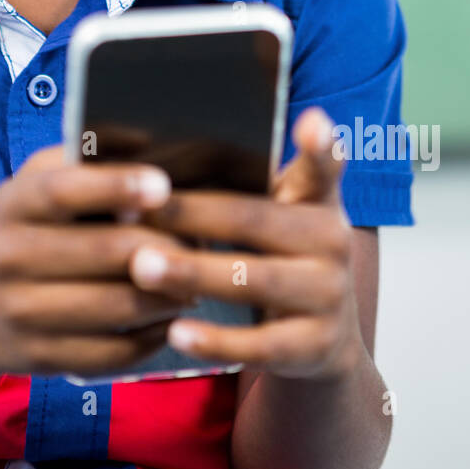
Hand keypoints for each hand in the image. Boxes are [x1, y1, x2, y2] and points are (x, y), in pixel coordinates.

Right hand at [0, 145, 192, 380]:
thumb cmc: (15, 233)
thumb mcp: (29, 188)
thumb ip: (81, 162)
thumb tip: (148, 141)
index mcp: (12, 204)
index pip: (64, 190)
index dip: (116, 186)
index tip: (163, 184)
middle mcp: (9, 257)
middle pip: (105, 252)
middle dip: (165, 247)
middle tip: (202, 242)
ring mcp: (21, 313)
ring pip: (117, 306)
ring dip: (168, 295)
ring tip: (195, 281)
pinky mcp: (40, 359)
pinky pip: (112, 352)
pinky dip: (151, 336)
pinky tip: (168, 320)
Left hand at [126, 108, 365, 379]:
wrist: (326, 339)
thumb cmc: (284, 258)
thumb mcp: (282, 212)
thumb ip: (242, 179)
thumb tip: (156, 166)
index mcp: (319, 201)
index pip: (324, 167)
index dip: (321, 144)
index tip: (310, 121)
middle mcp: (332, 243)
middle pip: (256, 222)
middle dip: (192, 217)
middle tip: (137, 209)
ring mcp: (328, 296)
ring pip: (255, 281)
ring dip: (193, 272)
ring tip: (142, 267)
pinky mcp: (314, 347)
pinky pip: (259, 344)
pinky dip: (215, 340)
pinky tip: (175, 332)